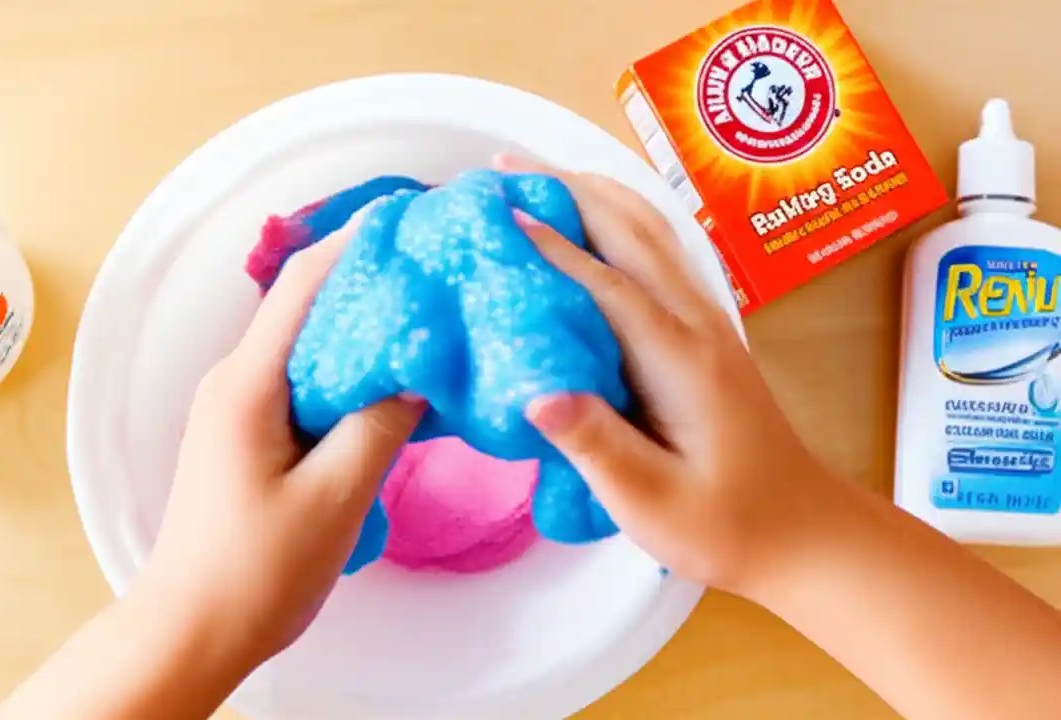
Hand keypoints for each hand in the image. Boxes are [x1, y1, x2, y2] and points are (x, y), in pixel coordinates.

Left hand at [139, 220, 425, 665]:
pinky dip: (345, 370)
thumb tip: (417, 370)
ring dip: (360, 328)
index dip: (356, 241)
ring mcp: (236, 407)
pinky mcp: (245, 434)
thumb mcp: (335, 497)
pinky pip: (300, 382)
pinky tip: (388, 381)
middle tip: (433, 267)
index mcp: (248, 384)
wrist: (191, 631)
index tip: (410, 216)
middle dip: (366, 280)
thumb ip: (379, 424)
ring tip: (424, 317)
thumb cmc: (258, 570)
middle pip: (305, 307)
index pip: (303, 284)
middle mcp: (234, 381)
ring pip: (305, 346)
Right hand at [496, 155, 844, 598]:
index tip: (498, 212)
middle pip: (631, 230)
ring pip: (650, 231)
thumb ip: (596, 446)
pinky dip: (617, 221)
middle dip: (568, 189)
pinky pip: (657, 254)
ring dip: (596, 194)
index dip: (551, 245)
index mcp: (679, 358)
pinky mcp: (704, 333)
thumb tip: (535, 393)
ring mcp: (705, 322)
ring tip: (538, 175)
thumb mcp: (652, 502)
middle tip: (503, 167)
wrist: (803, 534)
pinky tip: (593, 223)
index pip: (606, 282)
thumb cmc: (726, 525)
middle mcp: (696, 323)